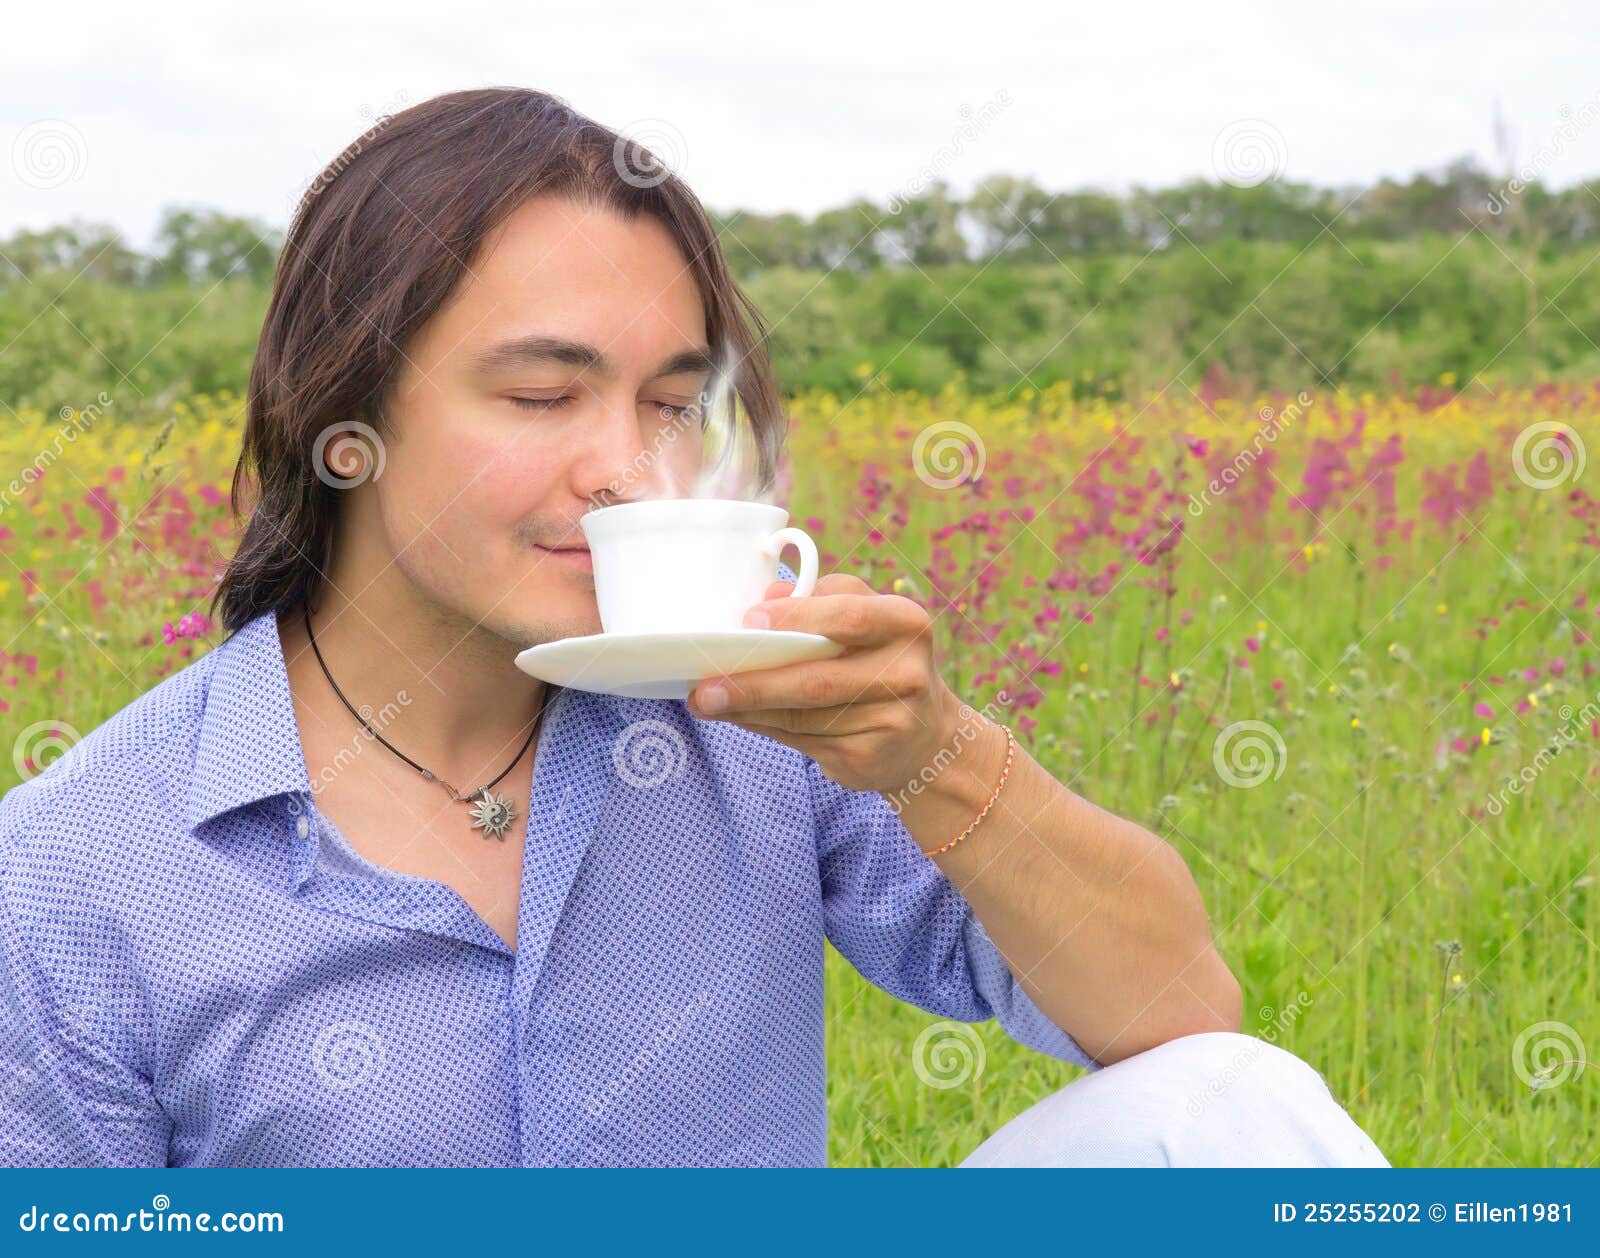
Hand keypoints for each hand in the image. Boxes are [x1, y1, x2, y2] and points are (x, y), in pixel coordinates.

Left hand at [686, 572, 963, 793]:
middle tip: (706, 685)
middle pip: (818, 679)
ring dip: (749, 709)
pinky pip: (802, 741)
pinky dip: (764, 728)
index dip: (796, 619)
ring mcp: (891, 721)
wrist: (926, 737)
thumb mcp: (866, 619)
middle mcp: (905, 672)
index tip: (748, 622)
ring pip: (803, 716)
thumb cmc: (879, 661)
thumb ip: (821, 601)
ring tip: (707, 701)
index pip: (848, 616)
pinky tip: (739, 717)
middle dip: (756, 682)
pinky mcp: (869, 757)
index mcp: (905, 622)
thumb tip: (764, 598)